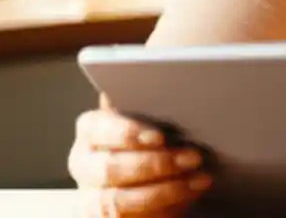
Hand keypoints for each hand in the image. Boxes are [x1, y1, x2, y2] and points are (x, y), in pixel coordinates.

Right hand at [68, 95, 211, 216]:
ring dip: (165, 191)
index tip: (160, 136)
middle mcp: (85, 164)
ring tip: (200, 179)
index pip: (98, 129)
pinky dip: (164, 210)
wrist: (155, 171)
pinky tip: (189, 196)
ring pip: (119, 201)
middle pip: (110, 168)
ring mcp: (93, 196)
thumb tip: (167, 81)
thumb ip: (151, 104)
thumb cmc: (155, 135)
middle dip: (155, 164)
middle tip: (193, 157)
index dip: (127, 133)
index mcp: (91, 130)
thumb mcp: (153, 116)